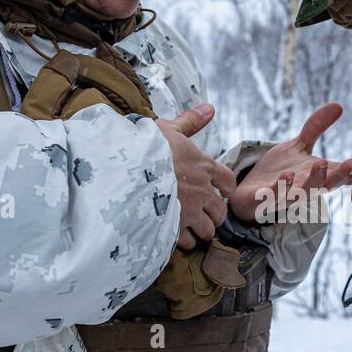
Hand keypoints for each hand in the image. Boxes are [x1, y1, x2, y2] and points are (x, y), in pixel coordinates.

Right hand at [155, 103, 236, 250]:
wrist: (124, 170)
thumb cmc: (144, 146)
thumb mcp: (168, 128)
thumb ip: (190, 122)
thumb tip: (210, 108)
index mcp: (203, 166)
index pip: (228, 182)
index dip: (226, 189)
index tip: (221, 193)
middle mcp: (202, 191)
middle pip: (221, 211)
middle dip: (213, 214)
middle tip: (202, 214)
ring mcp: (190, 211)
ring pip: (208, 230)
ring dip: (201, 230)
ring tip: (189, 227)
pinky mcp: (175, 228)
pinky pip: (189, 242)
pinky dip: (184, 242)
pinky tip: (174, 235)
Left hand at [230, 102, 351, 223]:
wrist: (248, 193)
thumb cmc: (278, 172)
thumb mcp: (298, 147)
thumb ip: (316, 128)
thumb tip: (338, 105)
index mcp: (315, 177)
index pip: (339, 176)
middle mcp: (304, 189)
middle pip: (326, 185)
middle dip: (340, 175)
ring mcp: (285, 196)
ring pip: (303, 193)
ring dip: (314, 180)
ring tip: (321, 163)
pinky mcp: (262, 200)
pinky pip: (273, 196)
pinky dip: (282, 187)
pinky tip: (288, 174)